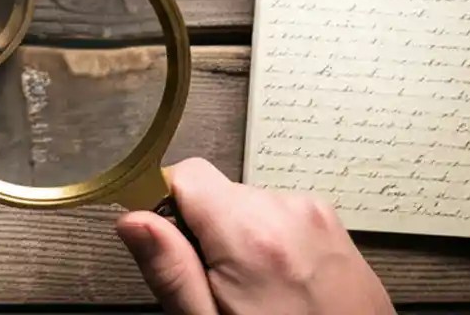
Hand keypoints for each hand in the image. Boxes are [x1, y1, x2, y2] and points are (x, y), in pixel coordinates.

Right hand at [116, 158, 394, 314]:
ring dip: (240, 240)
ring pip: (250, 207)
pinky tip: (282, 291)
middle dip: (206, 233)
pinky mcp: (337, 231)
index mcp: (250, 235)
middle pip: (218, 193)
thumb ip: (171, 271)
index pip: (186, 174)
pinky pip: (282, 219)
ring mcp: (319, 218)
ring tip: (256, 296)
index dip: (166, 206)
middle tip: (218, 290)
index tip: (171, 247)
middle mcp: (288, 211)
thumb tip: (132, 220)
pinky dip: (271, 245)